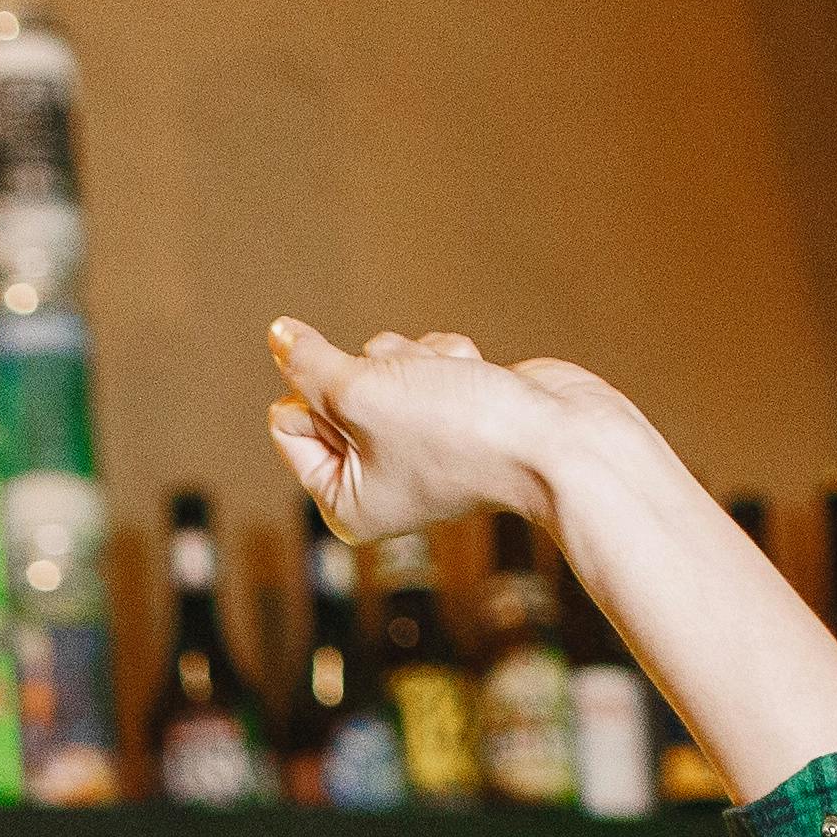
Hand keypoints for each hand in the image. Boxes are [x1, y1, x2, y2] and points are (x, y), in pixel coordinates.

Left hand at [263, 317, 659, 552]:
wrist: (559, 441)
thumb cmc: (458, 430)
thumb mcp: (360, 392)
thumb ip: (310, 363)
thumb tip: (277, 334)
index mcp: (341, 502)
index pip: (288, 421)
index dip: (319, 395)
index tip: (367, 406)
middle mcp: (375, 480)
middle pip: (334, 388)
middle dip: (373, 375)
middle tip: (413, 400)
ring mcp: (416, 444)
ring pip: (381, 365)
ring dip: (414, 361)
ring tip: (448, 389)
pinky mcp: (452, 409)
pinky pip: (423, 360)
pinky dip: (448, 359)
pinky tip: (477, 378)